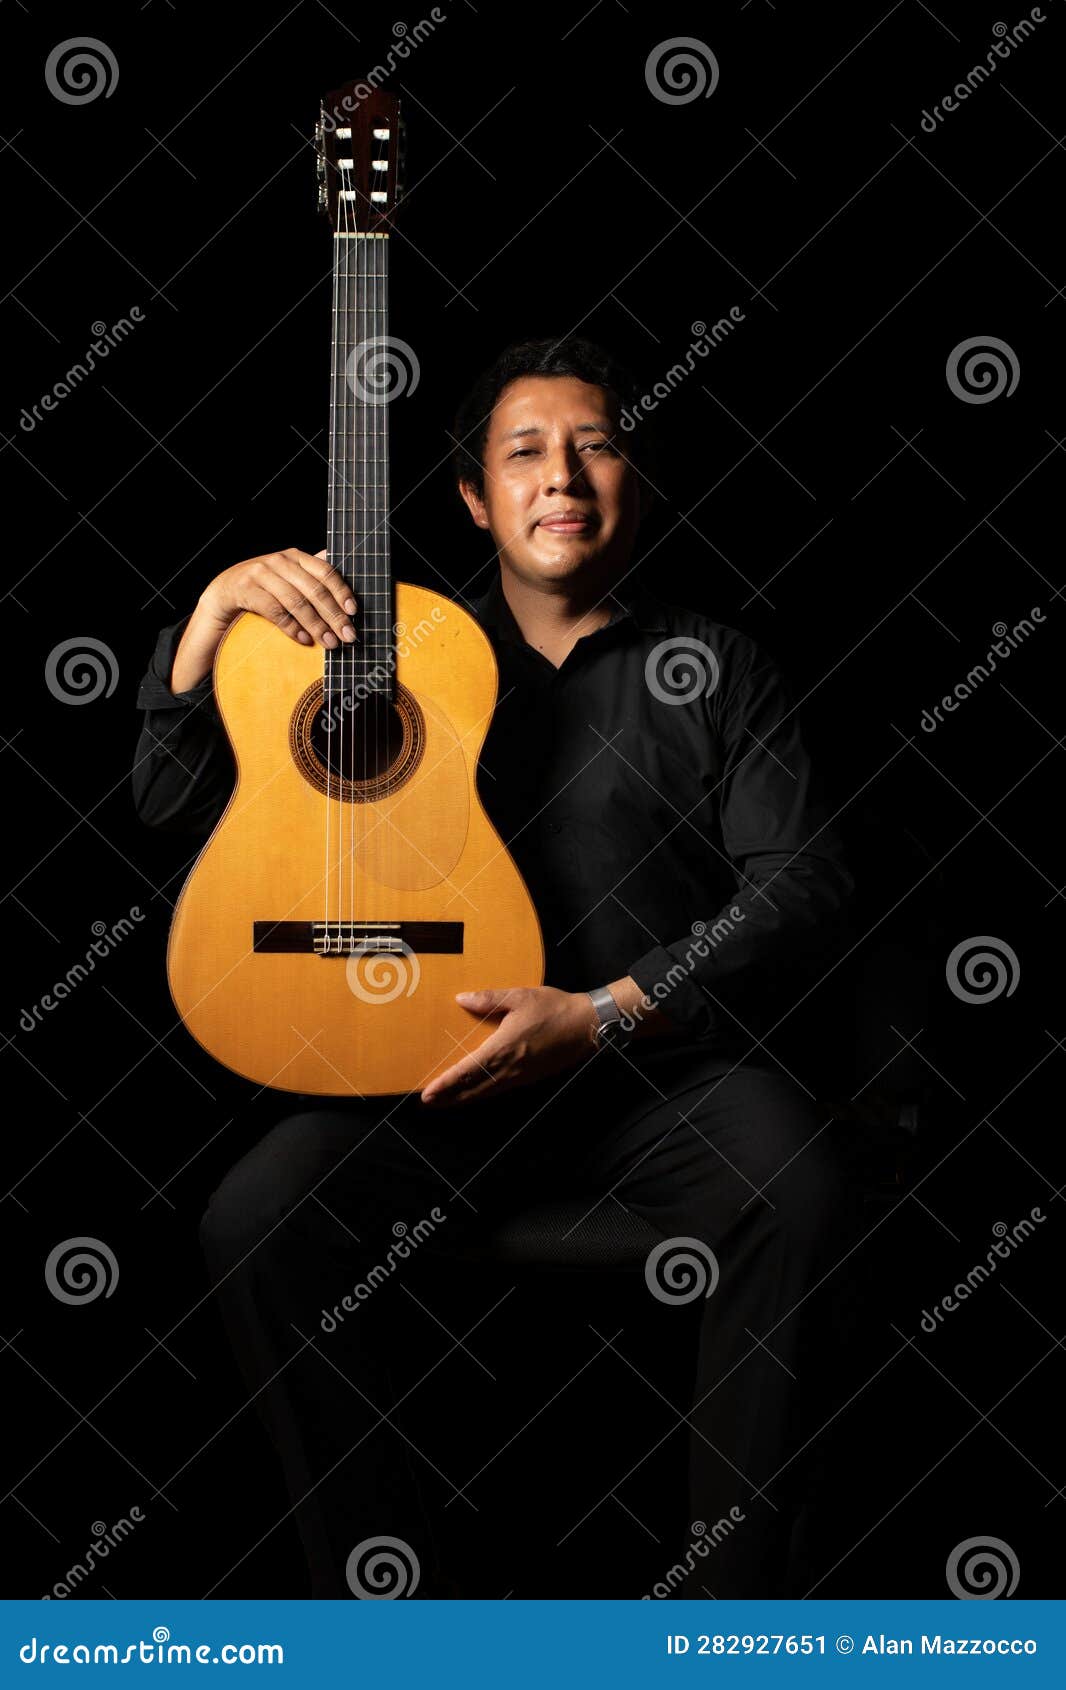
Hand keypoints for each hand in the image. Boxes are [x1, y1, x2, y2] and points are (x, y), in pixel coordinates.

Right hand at [200, 546, 356, 649]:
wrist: (222, 592)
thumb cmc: (263, 589)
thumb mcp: (287, 580)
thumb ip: (311, 581)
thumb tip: (347, 596)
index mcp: (295, 557)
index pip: (325, 571)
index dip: (341, 591)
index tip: (353, 612)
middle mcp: (279, 561)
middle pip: (314, 589)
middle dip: (334, 615)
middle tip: (348, 636)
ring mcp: (261, 573)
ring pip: (296, 602)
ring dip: (316, 626)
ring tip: (330, 643)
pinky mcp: (245, 589)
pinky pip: (274, 610)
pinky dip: (291, 627)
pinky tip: (303, 639)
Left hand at [420, 986, 599, 1107]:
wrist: (587, 1026)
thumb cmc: (554, 1009)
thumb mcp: (519, 997)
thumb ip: (488, 999)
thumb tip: (462, 999)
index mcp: (503, 1048)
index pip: (467, 1071)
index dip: (446, 1084)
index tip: (428, 1093)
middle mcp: (510, 1069)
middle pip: (473, 1088)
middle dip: (450, 1097)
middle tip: (429, 1102)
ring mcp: (520, 1076)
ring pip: (486, 1092)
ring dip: (464, 1098)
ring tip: (446, 1100)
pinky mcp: (530, 1077)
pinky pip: (500, 1089)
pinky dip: (482, 1093)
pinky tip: (477, 1091)